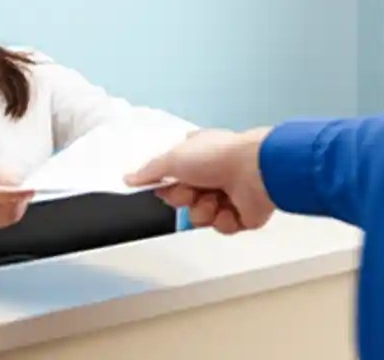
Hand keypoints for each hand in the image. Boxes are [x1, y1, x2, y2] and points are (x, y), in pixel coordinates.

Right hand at [0, 156, 33, 230]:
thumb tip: (16, 182)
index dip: (13, 193)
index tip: (29, 189)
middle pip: (1, 209)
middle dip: (19, 199)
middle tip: (25, 187)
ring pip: (4, 218)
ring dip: (17, 205)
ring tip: (16, 192)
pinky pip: (2, 222)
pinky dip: (12, 212)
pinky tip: (9, 201)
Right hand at [124, 127, 274, 234]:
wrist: (255, 172)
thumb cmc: (217, 157)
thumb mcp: (173, 159)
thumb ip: (150, 171)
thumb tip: (128, 179)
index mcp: (197, 156)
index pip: (172, 177)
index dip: (166, 186)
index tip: (163, 187)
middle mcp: (212, 174)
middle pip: (183, 199)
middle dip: (184, 199)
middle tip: (193, 191)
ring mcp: (228, 195)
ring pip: (200, 216)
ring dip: (204, 211)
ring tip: (215, 200)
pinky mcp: (242, 215)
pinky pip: (222, 227)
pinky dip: (223, 220)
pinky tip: (230, 209)